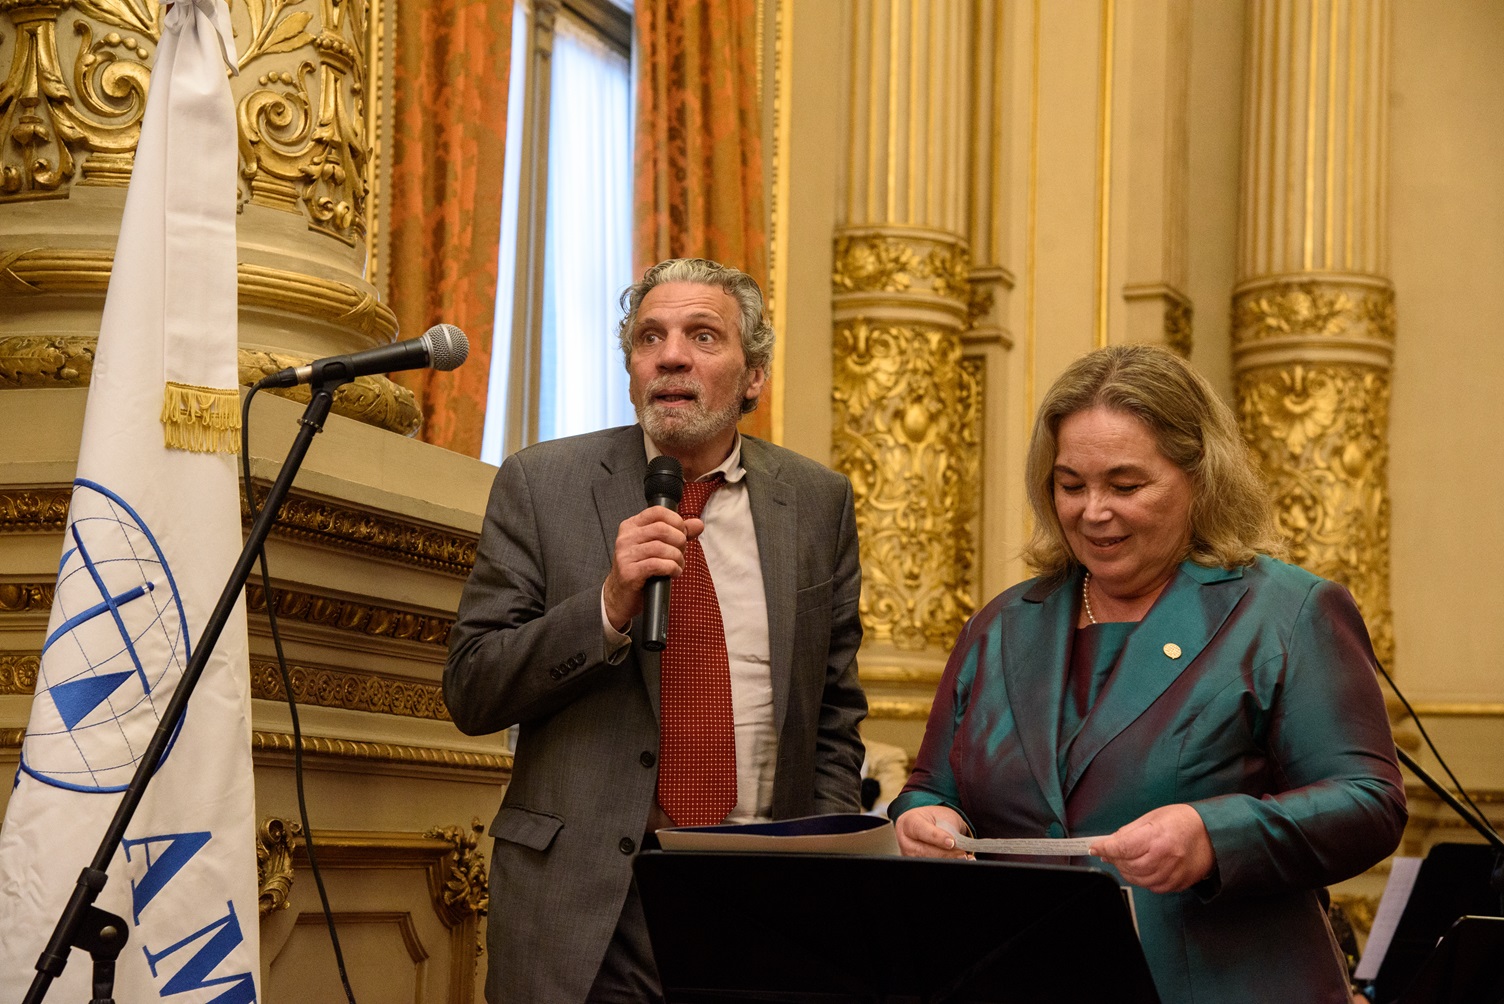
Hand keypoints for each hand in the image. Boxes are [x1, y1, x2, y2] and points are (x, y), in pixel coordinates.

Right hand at [602, 507, 703, 629]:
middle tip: (681, 552)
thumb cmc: (641, 569)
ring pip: (661, 547)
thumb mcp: (658, 547)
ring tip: (678, 565)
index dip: (676, 521)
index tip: (682, 533)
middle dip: (679, 541)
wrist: (621, 596)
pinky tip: (674, 572)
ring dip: (677, 557)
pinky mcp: (629, 572)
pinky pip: (657, 564)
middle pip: (662, 529)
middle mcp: (625, 537)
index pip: (657, 512)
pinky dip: (672, 568)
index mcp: (631, 526)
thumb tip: (698, 524)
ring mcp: (625, 555)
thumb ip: (677, 533)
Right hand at [895, 805, 972, 858]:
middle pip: (924, 850)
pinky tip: (957, 861)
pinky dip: (945, 864)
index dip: (936, 837)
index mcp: (909, 822)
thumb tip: (956, 845)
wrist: (929, 823)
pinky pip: (930, 866)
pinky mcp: (915, 863)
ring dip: (947, 861)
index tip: (951, 842)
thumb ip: (947, 829)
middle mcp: (905, 840)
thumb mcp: (943, 817)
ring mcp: (907, 854)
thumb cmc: (935, 819)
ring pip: (927, 861)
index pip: (921, 830)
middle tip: (962, 854)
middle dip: (945, 854)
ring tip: (963, 858)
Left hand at [1088, 803, 1214, 893]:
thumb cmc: (1183, 821)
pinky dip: (1142, 879)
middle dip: (1115, 859)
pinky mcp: (1177, 884)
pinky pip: (1152, 887)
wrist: (1212, 835)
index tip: (1095, 848)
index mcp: (1157, 837)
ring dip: (1127, 870)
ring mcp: (1172, 873)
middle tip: (1111, 852)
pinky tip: (1144, 867)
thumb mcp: (1152, 817)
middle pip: (1128, 866)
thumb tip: (1109, 843)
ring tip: (1127, 859)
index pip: (1123, 847)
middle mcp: (1165, 858)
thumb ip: (1129, 832)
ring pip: (1138, 880)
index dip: (1105, 848)